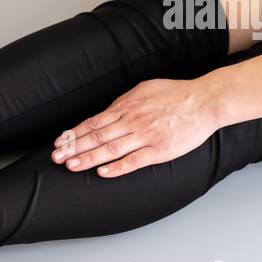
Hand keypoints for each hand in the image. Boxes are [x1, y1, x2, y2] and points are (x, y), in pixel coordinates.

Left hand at [52, 77, 222, 177]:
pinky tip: (102, 173)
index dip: (74, 134)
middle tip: (55, 157)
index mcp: (126, 106)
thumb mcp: (144, 89)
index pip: (93, 122)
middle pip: (96, 137)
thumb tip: (106, 112)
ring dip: (88, 158)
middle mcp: (132, 121)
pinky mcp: (160, 149)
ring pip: (110, 149)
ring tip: (71, 166)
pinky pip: (134, 160)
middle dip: (73, 147)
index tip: (59, 142)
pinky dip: (117, 167)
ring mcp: (145, 136)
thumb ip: (124, 102)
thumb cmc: (175, 94)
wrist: (205, 101)